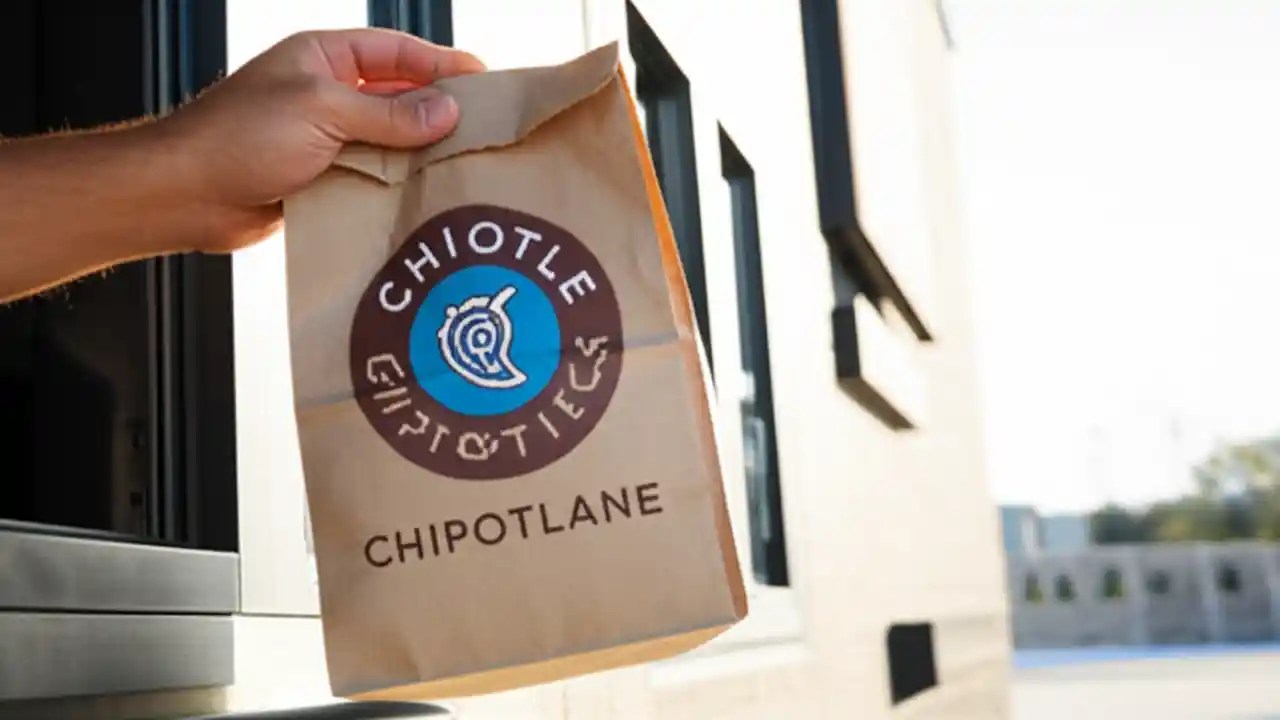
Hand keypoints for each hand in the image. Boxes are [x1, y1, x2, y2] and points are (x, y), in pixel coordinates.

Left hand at [158, 29, 484, 251]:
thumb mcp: (322, 111)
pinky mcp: (323, 180)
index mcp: (324, 58)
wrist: (185, 196)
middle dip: (438, 113)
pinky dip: (396, 189)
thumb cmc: (238, 137)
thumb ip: (389, 114)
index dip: (441, 63)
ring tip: (463, 166)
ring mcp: (326, 139)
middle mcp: (328, 95)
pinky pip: (372, 180)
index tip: (483, 79)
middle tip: (485, 128)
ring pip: (390, 143)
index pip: (397, 53)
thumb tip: (447, 110)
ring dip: (420, 156)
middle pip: (400, 98)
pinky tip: (423, 199)